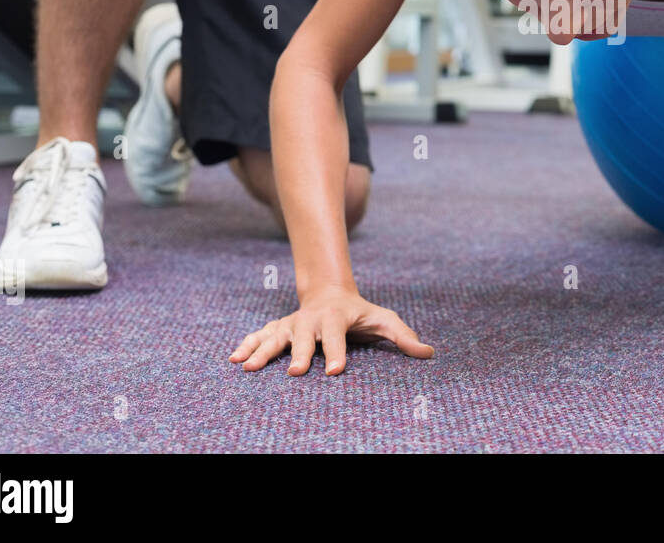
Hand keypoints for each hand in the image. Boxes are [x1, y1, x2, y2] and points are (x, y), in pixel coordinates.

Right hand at [230, 285, 433, 375]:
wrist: (330, 292)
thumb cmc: (360, 313)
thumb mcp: (384, 320)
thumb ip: (404, 337)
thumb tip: (429, 354)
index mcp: (337, 317)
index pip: (338, 336)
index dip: (337, 352)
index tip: (336, 371)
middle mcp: (312, 319)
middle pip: (304, 336)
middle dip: (300, 353)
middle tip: (295, 372)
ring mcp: (293, 323)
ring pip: (276, 335)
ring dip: (262, 350)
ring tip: (247, 367)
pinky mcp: (279, 328)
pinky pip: (260, 336)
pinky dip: (247, 345)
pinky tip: (234, 359)